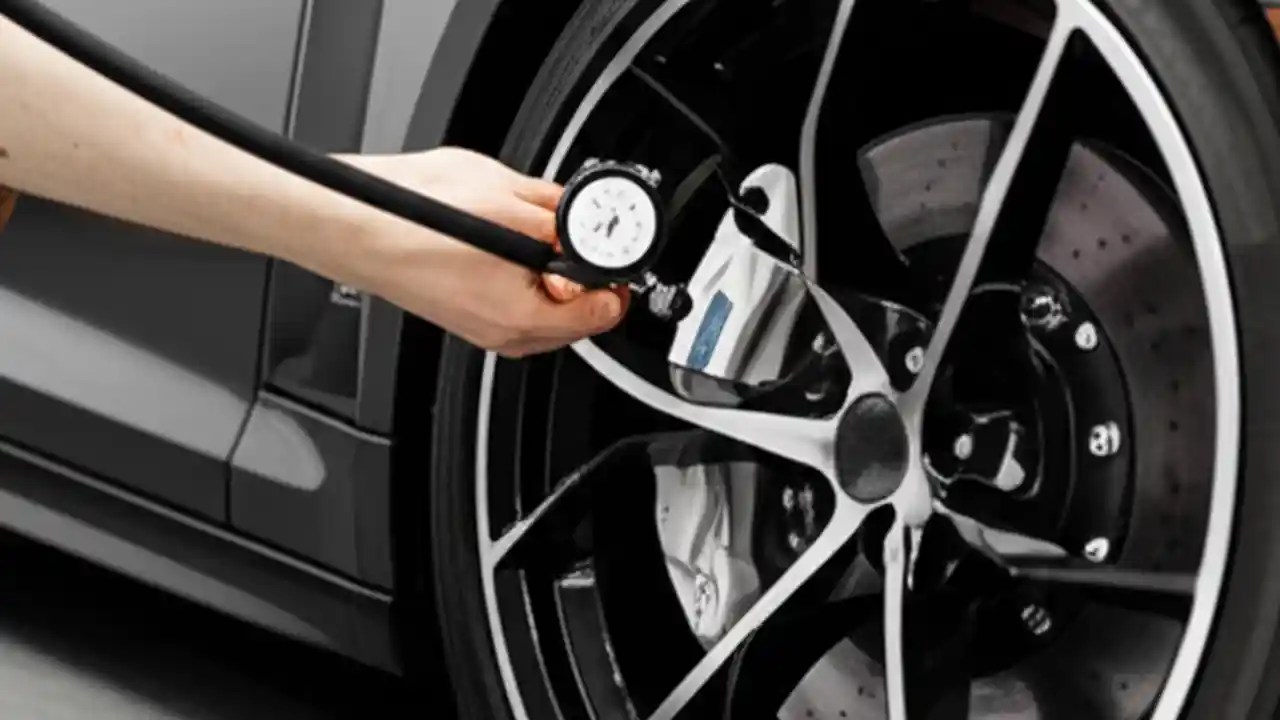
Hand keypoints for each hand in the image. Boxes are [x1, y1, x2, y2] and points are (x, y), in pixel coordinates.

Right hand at [338, 148, 628, 357]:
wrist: (353, 224)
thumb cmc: (411, 216)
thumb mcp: (506, 196)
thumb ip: (557, 211)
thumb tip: (584, 216)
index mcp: (523, 315)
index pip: (602, 313)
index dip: (615, 276)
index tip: (614, 250)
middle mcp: (505, 334)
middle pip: (577, 317)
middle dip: (583, 276)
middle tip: (575, 234)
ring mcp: (482, 329)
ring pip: (545, 311)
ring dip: (551, 276)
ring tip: (532, 233)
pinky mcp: (464, 316)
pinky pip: (514, 305)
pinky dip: (521, 279)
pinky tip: (504, 244)